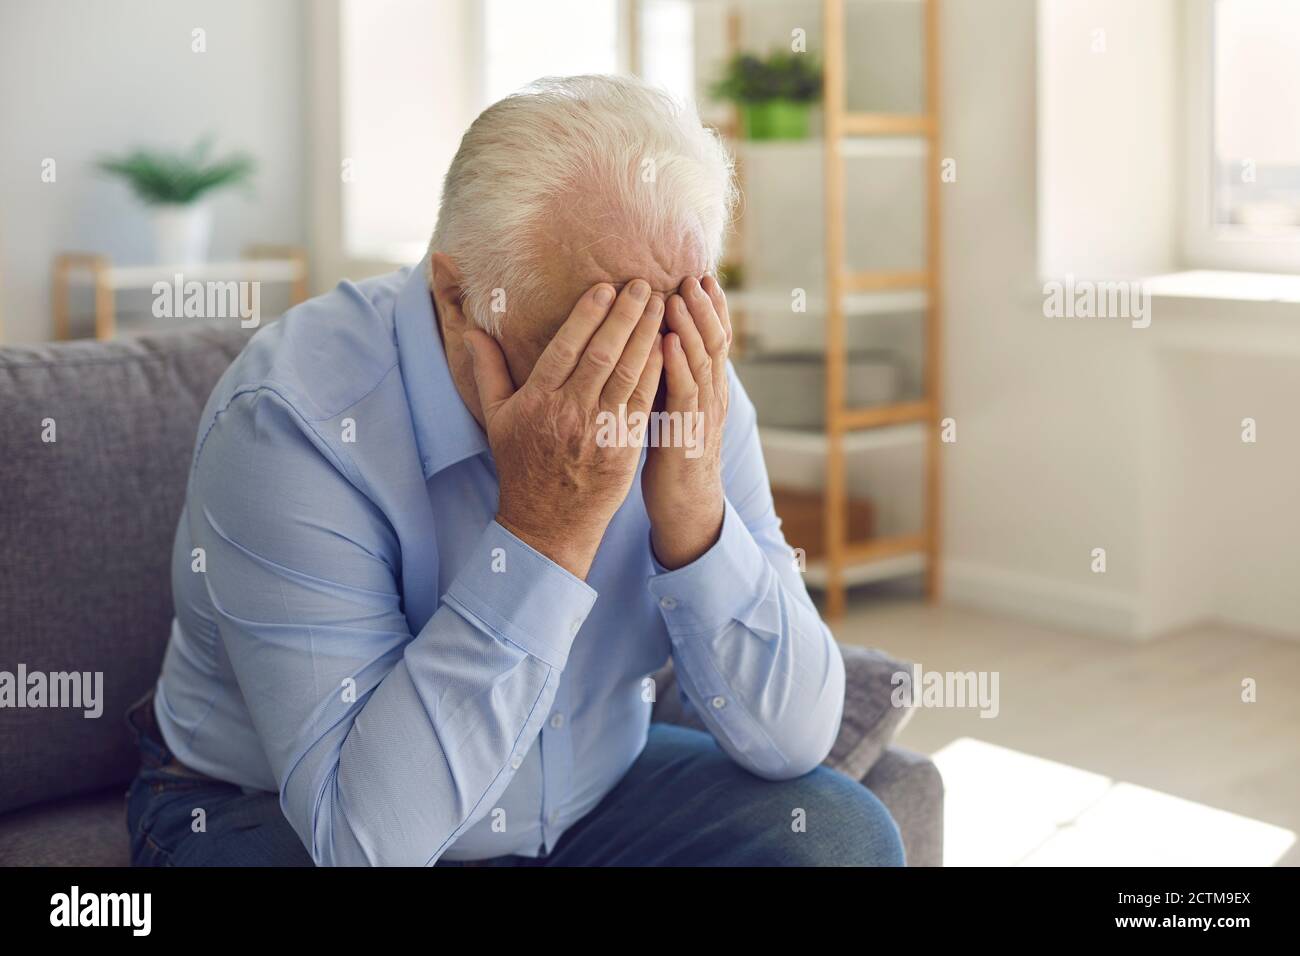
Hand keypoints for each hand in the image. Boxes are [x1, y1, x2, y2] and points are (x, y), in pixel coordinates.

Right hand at [465, 280, 663, 578]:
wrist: (548, 521)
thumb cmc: (521, 465)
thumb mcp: (497, 418)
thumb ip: (488, 371)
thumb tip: (474, 331)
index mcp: (538, 401)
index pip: (565, 347)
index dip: (588, 315)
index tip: (605, 287)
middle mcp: (569, 412)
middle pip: (602, 353)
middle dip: (625, 315)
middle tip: (642, 284)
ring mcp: (599, 430)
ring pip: (628, 372)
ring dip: (646, 334)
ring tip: (660, 304)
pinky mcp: (624, 446)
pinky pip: (643, 401)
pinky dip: (656, 370)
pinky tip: (666, 345)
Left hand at [642, 275, 729, 569]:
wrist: (686, 504)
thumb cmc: (673, 454)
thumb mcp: (673, 406)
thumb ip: (669, 374)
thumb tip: (654, 340)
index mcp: (710, 387)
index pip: (716, 337)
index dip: (712, 307)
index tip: (701, 275)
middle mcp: (713, 395)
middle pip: (715, 340)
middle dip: (704, 307)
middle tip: (693, 275)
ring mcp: (704, 414)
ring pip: (703, 362)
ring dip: (691, 327)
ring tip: (679, 296)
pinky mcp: (686, 432)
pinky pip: (684, 392)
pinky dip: (677, 364)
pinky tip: (667, 342)